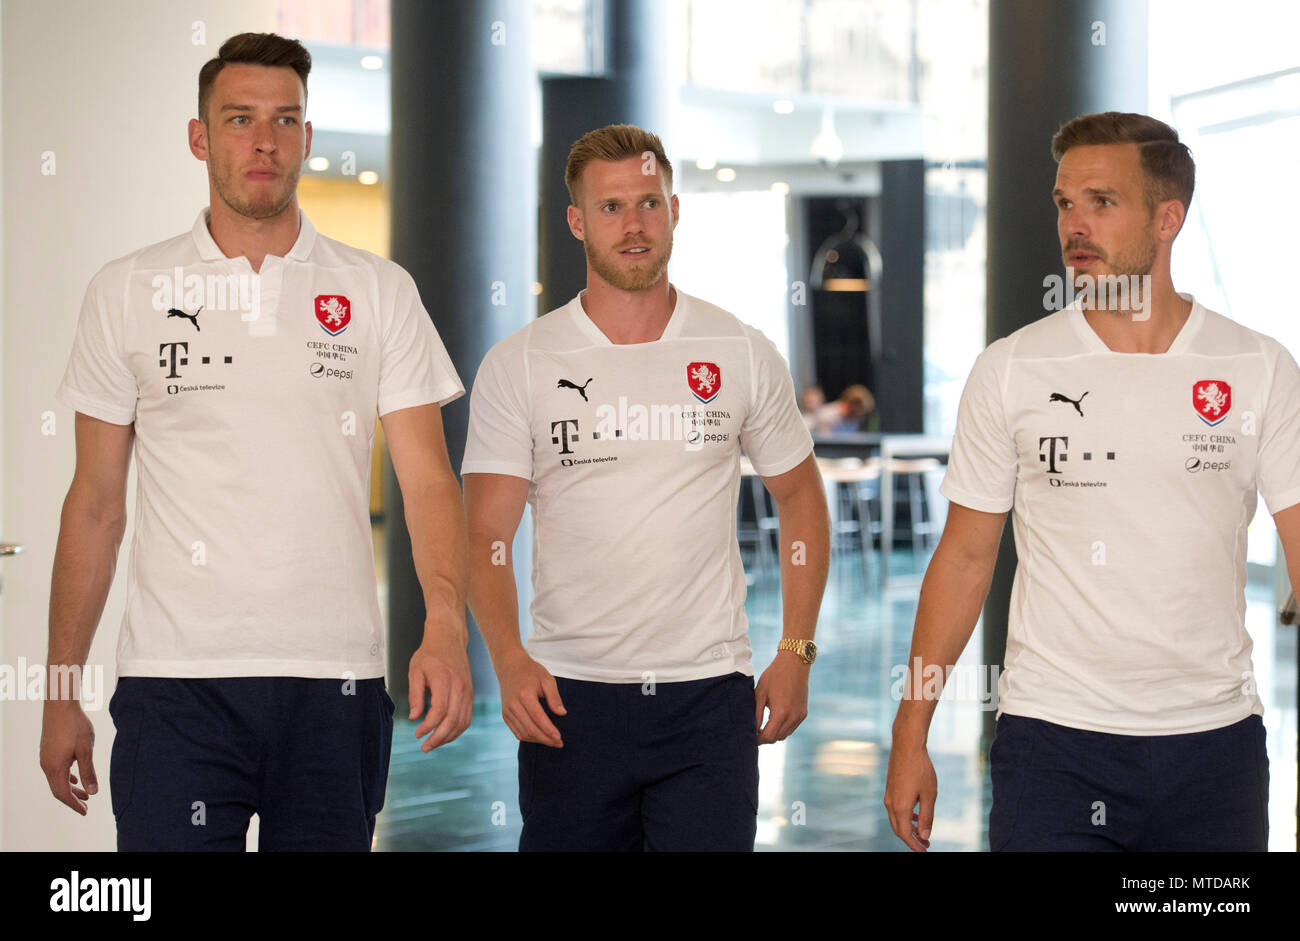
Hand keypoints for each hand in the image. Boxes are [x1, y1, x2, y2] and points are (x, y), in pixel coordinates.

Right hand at [40, 699, 96, 814]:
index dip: (74, 804)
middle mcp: (47, 765)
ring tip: (85, 794)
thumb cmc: (74, 725)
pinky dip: (66, 777)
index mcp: (55, 767)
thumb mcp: (86, 750)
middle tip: (86, 806)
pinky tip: (75, 777)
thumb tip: (92, 791)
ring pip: (57, 779)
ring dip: (70, 788)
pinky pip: (56, 770)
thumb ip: (89, 771)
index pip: (63, 794)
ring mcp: (46, 758)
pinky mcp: (48, 751)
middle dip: (72, 799)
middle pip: (58, 789)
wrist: (60, 705)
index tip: (85, 811)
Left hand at [407, 628, 472, 751]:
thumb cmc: (430, 654)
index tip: (417, 733)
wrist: (449, 639)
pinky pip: (467, 717)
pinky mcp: (470, 694)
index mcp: (445, 680)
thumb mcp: (415, 671)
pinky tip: (445, 734)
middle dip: (438, 738)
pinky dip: (457, 730)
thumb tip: (415, 718)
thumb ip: (415, 695)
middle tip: (425, 747)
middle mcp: (460, 687)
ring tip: (434, 743)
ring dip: (448, 737)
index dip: (428, 727)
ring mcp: (468, 691)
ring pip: (462, 722)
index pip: (439, 711)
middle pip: (453, 720)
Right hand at [496, 648, 565, 747]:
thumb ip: (554, 697)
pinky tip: (540, 737)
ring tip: (552, 742)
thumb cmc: (531, 672)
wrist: (510, 667)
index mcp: (524, 695)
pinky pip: (517, 732)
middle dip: (546, 739)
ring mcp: (507, 711)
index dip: (549, 730)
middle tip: (559, 743)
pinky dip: (529, 737)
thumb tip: (562, 713)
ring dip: (538, 740)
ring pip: (523, 733)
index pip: (538, 718)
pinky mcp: (505, 715)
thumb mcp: (547, 679)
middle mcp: (513, 705)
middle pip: (530, 729)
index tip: (560, 738)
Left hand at [754, 650, 809, 744]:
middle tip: (755, 731)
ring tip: (764, 725)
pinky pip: (792, 727)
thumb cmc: (774, 676)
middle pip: (777, 738)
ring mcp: (800, 716)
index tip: (751, 736)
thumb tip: (752, 729)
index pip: (769, 737)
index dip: (758, 740)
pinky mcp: (804, 713)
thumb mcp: (760, 693)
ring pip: (785, 735)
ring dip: (775, 733)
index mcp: (781, 713)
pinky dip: (783, 728)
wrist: (794, 663)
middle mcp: (793, 717)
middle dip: (765, 737)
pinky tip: (775, 719)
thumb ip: (756, 714)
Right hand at [884, 738, 936, 850]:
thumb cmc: (920, 768)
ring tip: (922, 832)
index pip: (905, 834)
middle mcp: (891, 803)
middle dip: (911, 839)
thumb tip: (925, 836)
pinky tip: (916, 814)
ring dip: (908, 829)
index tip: (924, 850)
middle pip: (898, 829)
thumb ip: (926, 817)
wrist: (907, 746)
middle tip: (925, 844)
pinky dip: (904, 818)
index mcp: (901, 807)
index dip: (914, 845)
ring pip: (896, 820)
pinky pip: (895, 810)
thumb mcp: (929, 795)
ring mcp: (888, 795)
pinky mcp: (890, 789)